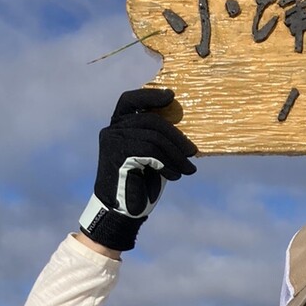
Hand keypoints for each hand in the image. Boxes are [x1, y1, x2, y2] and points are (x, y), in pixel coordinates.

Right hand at [78, 89, 196, 251]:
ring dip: (175, 155)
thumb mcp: (153, 156)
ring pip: (153, 138)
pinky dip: (166, 164)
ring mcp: (113, 141)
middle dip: (176, 136)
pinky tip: (174, 176)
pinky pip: (149, 152)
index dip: (150, 94)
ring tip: (188, 170)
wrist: (123, 210)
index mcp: (119, 125)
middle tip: (193, 152)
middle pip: (150, 120)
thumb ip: (159, 138)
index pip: (130, 99)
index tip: (171, 96)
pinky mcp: (117, 155)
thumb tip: (186, 127)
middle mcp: (113, 129)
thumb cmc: (141, 183)